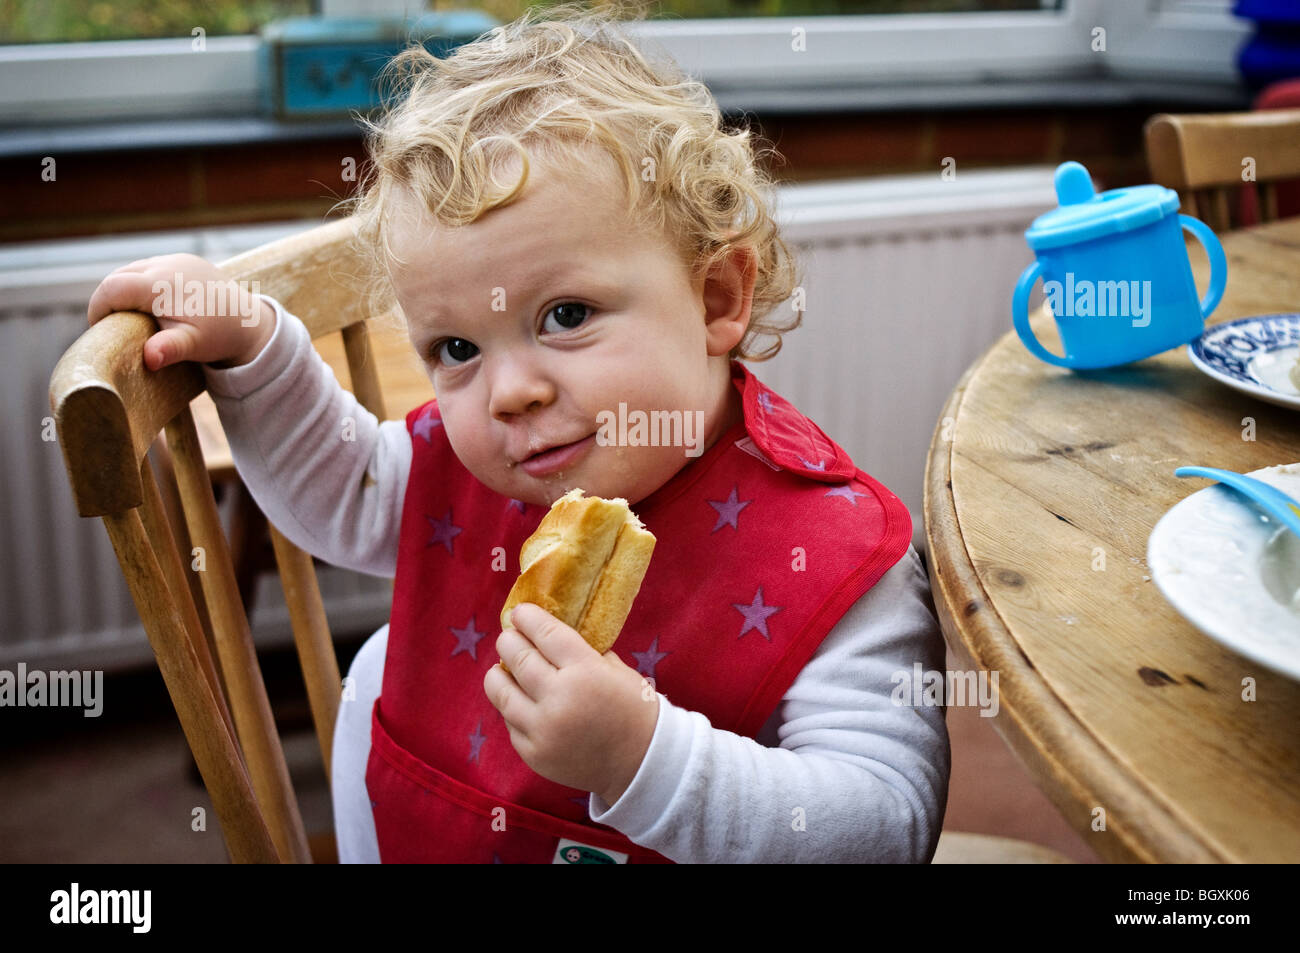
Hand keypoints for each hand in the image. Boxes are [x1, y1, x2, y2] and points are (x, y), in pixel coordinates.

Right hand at [86, 253, 273, 370]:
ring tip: (127, 318)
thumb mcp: (193, 345)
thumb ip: (169, 349)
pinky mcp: (185, 260)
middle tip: (111, 327)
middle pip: (118, 277)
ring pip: (132, 270)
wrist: (252, 322)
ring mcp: (176, 259)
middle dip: (108, 300)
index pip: (111, 289)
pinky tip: (147, 305)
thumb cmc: (219, 337)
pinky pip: (150, 267)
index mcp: (161, 284)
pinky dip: (141, 284)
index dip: (97, 308)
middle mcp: (166, 265)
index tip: (98, 331)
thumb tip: (150, 358)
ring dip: (123, 290)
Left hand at [484, 603, 658, 804]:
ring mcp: (543, 730)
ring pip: (501, 692)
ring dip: (497, 674)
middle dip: (508, 640)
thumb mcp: (616, 669)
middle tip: (508, 636)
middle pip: (518, 658)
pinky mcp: (534, 754)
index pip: (545, 634)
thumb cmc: (633, 709)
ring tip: (500, 669)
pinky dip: (512, 709)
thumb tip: (548, 634)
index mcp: (585, 672)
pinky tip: (518, 701)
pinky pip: (510, 723)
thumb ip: (583, 651)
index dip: (527, 618)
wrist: (642, 763)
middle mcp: (559, 699)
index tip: (518, 612)